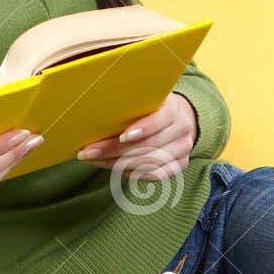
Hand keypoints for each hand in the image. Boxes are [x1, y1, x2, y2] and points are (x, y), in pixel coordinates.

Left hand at [76, 91, 196, 181]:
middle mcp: (182, 128)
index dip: (142, 129)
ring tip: (95, 160)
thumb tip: (95, 114)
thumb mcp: (145, 99)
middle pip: (149, 145)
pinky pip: (154, 174)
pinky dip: (131, 173)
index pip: (160, 120)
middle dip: (115, 150)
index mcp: (174, 108)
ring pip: (149, 162)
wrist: (177, 118)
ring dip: (117, 164)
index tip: (121, 137)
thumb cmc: (151, 107)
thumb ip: (129, 105)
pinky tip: (113, 167)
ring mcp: (183, 148)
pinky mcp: (181, 164)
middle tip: (89, 152)